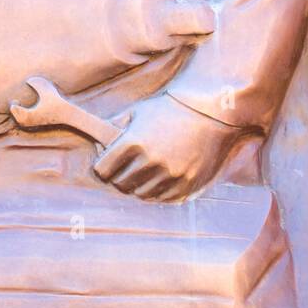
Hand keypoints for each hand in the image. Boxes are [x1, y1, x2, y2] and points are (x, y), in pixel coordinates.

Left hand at [92, 94, 242, 201]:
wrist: (209, 112)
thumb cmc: (169, 109)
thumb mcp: (138, 112)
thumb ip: (115, 128)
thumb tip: (98, 145)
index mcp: (134, 142)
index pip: (103, 170)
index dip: (102, 168)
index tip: (106, 167)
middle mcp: (151, 160)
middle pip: (120, 185)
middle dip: (118, 178)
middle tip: (123, 172)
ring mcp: (170, 174)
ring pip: (141, 194)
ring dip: (138, 186)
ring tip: (143, 175)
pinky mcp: (187, 184)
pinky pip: (163, 198)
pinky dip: (158, 191)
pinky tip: (160, 179)